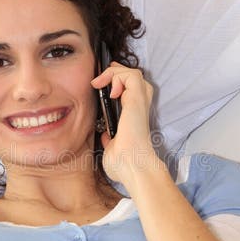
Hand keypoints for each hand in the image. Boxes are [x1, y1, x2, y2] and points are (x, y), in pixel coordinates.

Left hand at [91, 63, 158, 189]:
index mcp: (132, 117)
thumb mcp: (111, 149)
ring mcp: (140, 103)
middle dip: (115, 73)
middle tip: (99, 81)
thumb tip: (106, 136)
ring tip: (101, 84)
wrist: (132, 167)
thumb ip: (110, 140)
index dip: (117, 81)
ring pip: (133, 73)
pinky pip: (132, 76)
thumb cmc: (124, 165)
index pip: (130, 90)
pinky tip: (111, 91)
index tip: (101, 84)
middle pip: (133, 77)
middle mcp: (138, 107)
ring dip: (115, 73)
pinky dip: (118, 77)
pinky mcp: (138, 100)